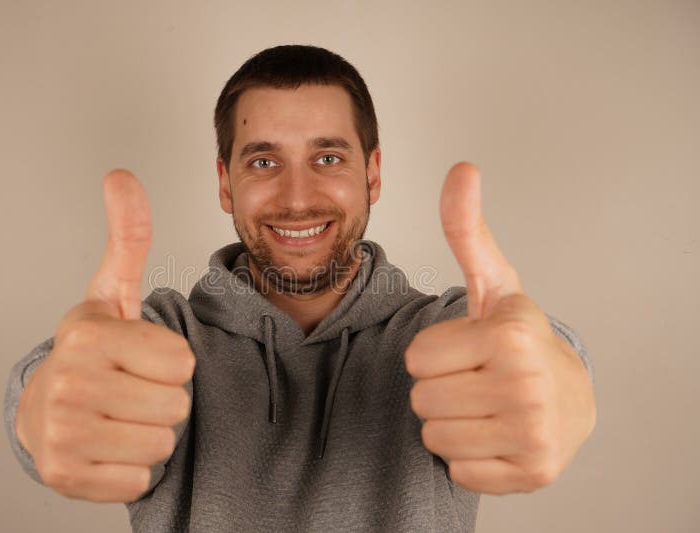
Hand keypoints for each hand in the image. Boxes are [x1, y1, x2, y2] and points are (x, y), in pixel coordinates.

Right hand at [15, 169, 195, 502]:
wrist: (47, 409)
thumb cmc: (94, 351)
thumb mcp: (113, 292)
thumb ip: (128, 236)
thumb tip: (121, 175)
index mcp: (88, 335)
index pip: (183, 363)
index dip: (171, 362)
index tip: (141, 357)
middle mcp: (69, 383)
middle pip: (176, 405)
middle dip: (164, 399)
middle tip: (132, 389)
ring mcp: (62, 434)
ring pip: (162, 443)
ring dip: (151, 432)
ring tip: (122, 415)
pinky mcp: (64, 475)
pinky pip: (140, 479)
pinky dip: (133, 468)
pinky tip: (109, 446)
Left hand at [404, 162, 595, 494]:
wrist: (569, 396)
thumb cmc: (517, 338)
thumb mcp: (493, 283)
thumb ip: (466, 230)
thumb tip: (462, 169)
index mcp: (510, 335)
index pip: (415, 358)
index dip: (434, 353)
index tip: (467, 348)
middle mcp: (526, 386)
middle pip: (420, 400)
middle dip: (439, 388)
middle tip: (475, 378)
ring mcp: (533, 434)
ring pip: (433, 436)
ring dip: (450, 423)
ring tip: (483, 404)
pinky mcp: (532, 473)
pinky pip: (457, 469)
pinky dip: (470, 456)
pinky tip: (496, 434)